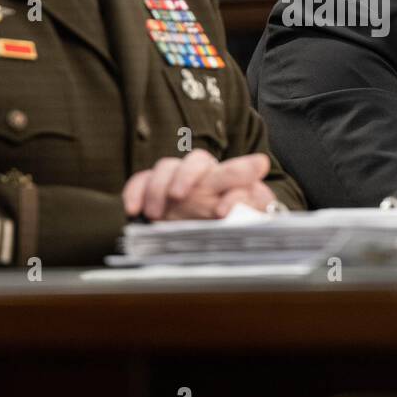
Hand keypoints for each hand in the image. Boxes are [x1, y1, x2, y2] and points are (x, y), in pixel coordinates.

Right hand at [122, 150, 274, 220]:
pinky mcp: (150, 185)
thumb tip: (262, 200)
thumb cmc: (217, 227)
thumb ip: (252, 208)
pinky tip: (133, 209)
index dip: (230, 185)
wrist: (183, 234)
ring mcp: (174, 179)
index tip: (223, 213)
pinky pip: (140, 180)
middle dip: (190, 175)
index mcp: (228, 182)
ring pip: (167, 167)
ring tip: (156, 215)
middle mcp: (201, 177)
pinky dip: (135, 192)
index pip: (234, 173)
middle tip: (180, 195)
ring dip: (159, 189)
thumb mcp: (241, 221)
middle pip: (199, 162)